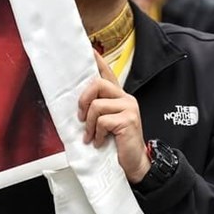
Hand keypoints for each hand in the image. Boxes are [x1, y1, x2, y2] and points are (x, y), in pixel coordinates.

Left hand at [78, 51, 150, 183]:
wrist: (135, 164)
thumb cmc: (117, 144)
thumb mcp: (106, 124)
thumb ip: (97, 111)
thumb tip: (78, 106)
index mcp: (119, 97)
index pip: (108, 73)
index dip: (98, 61)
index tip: (89, 49)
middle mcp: (126, 98)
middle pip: (98, 84)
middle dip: (84, 100)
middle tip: (81, 118)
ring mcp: (129, 108)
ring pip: (97, 105)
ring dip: (90, 125)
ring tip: (92, 136)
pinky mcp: (128, 120)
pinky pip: (102, 121)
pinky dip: (97, 134)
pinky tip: (100, 143)